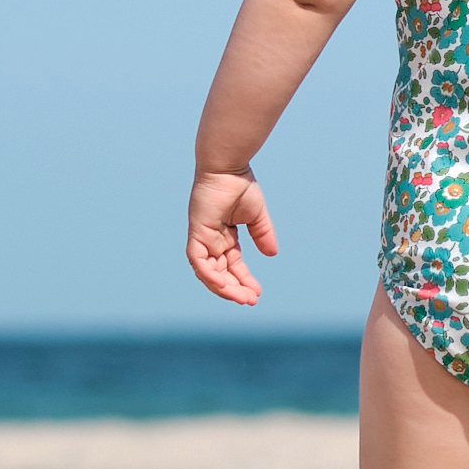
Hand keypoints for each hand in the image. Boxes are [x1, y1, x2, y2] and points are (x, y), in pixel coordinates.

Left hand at [186, 168, 277, 304]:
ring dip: (224, 287)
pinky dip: (209, 275)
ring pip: (208, 272)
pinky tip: (223, 286)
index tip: (257, 294)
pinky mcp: (196, 233)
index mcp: (223, 236)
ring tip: (242, 298)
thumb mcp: (256, 216)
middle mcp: (211, 240)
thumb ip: (262, 235)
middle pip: (220, 273)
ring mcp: (202, 238)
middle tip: (251, 301)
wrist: (228, 167)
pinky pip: (199, 261)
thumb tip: (272, 254)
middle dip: (235, 288)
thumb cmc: (240, 185)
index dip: (243, 280)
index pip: (232, 265)